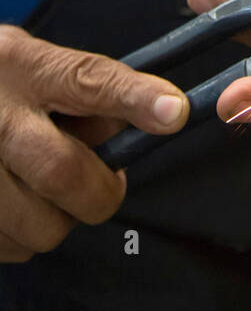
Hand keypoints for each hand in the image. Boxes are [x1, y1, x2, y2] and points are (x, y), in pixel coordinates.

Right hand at [0, 26, 188, 260]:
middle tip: (98, 183)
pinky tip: (14, 204)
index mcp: (23, 68)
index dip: (135, 98)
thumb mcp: (32, 62)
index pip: (88, 81)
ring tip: (42, 189)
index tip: (174, 113)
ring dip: (56, 219)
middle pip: (63, 174)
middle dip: (97, 192)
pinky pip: (11, 249)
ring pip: (40, 228)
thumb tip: (147, 120)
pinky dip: (23, 236)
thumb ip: (84, 87)